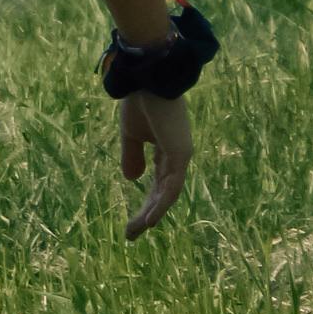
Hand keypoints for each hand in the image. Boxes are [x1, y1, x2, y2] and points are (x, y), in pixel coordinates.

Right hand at [118, 88, 191, 238]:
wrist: (147, 79)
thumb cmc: (140, 101)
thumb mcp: (131, 134)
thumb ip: (132, 156)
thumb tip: (131, 179)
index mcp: (168, 150)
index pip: (157, 184)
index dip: (145, 204)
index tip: (133, 222)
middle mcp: (178, 156)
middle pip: (163, 194)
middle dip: (147, 215)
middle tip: (131, 234)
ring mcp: (181, 156)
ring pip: (167, 194)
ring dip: (151, 214)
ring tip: (135, 231)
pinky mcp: (180, 154)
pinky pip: (170, 187)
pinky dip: (160, 205)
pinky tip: (149, 219)